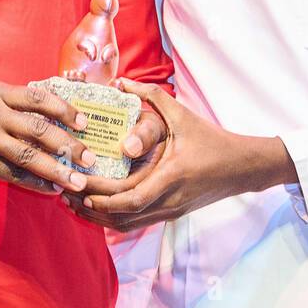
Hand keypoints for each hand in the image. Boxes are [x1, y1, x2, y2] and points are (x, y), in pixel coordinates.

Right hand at [0, 83, 96, 194]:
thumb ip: (9, 104)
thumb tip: (46, 113)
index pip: (39, 97)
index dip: (65, 110)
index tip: (84, 122)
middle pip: (40, 128)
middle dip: (69, 144)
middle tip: (90, 158)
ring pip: (30, 155)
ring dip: (57, 169)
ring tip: (76, 181)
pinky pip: (13, 174)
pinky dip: (35, 183)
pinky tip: (50, 190)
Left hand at [63, 78, 293, 230]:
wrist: (242, 168)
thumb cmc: (212, 140)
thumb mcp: (182, 115)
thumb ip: (152, 97)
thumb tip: (121, 82)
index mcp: (171, 177)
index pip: (130, 198)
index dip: (101, 197)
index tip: (79, 185)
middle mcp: (169, 200)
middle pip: (122, 217)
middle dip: (90, 207)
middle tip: (65, 191)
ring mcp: (170, 210)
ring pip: (127, 225)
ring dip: (99, 217)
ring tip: (74, 201)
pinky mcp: (171, 213)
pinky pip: (136, 222)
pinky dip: (113, 218)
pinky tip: (97, 205)